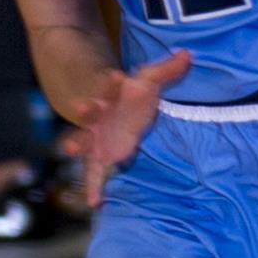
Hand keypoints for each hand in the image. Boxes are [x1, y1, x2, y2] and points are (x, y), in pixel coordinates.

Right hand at [59, 49, 193, 207]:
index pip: (109, 86)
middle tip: (83, 106)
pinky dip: (93, 187)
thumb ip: (168, 70)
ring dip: (75, 144)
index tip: (115, 76)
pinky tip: (94, 202)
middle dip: (85, 109)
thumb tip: (189, 54)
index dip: (110, 82)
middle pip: (89, 112)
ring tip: (69, 147)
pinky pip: (93, 174)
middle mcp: (98, 116)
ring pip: (82, 141)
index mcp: (110, 95)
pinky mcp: (98, 157)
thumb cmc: (133, 95)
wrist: (116, 110)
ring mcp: (94, 137)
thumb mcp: (150, 81)